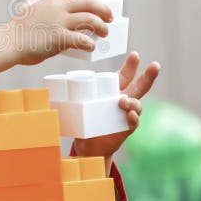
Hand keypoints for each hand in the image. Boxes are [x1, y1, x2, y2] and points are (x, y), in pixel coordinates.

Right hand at [0, 0, 112, 74]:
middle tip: (111, 17)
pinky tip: (92, 47)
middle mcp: (57, 8)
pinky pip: (81, 40)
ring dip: (101, 26)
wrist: (8, 43)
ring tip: (105, 33)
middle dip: (104, 8)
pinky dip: (89, 43)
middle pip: (88, 2)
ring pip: (89, 19)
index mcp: (51, 0)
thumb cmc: (16, 30)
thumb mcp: (25, 10)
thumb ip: (34, 4)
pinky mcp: (58, 39)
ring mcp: (58, 23)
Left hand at [73, 51, 160, 167]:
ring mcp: (126, 115)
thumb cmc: (86, 120)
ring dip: (132, 101)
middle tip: (155, 66)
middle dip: (149, 76)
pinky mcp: (126, 128)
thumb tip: (45, 90)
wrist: (89, 145)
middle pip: (140, 86)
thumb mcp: (79, 105)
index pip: (125, 76)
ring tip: (123, 101)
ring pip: (137, 104)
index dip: (131, 66)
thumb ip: (65, 97)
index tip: (134, 55)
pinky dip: (133, 118)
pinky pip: (134, 122)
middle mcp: (123, 101)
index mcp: (113, 92)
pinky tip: (129, 115)